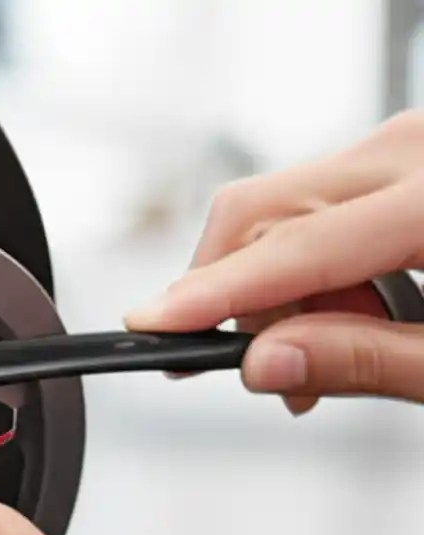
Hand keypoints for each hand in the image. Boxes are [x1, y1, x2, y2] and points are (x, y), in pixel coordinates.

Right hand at [125, 110, 423, 413]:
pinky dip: (309, 272)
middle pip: (261, 213)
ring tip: (323, 358)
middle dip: (233, 298)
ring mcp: (398, 149)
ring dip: (274, 293)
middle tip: (257, 371)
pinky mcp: (393, 160)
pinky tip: (348, 318)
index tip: (151, 324)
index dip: (213, 293)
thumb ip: (367, 360)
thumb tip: (265, 363)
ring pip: (278, 214)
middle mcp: (408, 152)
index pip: (293, 246)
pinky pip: (313, 209)